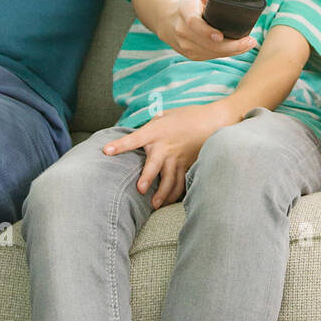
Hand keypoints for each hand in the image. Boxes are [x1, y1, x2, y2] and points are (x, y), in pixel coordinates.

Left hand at [103, 103, 233, 209]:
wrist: (214, 121)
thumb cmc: (188, 115)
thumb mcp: (166, 114)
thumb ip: (151, 125)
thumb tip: (139, 132)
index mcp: (156, 131)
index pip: (135, 139)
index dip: (120, 145)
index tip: (106, 151)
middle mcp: (165, 146)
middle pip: (154, 165)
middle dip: (148, 178)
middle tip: (141, 190)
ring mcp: (178, 158)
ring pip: (169, 180)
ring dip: (162, 194)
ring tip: (154, 205)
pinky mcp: (187, 165)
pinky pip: (181, 182)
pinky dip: (174, 194)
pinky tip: (168, 202)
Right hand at [164, 0, 256, 61]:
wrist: (168, 21)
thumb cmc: (191, 5)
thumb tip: (233, 0)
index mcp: (184, 12)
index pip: (193, 23)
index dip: (206, 31)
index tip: (220, 35)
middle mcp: (182, 31)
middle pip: (207, 43)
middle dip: (231, 45)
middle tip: (250, 41)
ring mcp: (185, 46)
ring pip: (212, 53)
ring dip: (232, 51)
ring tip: (249, 44)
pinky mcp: (190, 55)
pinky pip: (211, 56)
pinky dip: (226, 54)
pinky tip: (238, 49)